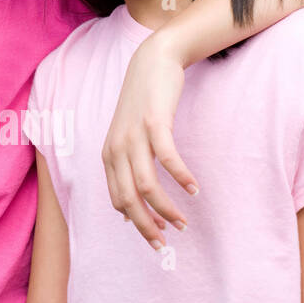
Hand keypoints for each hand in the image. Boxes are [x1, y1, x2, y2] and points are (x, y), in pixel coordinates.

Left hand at [102, 28, 198, 247]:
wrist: (152, 61)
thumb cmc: (143, 104)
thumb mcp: (128, 138)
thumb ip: (126, 170)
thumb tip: (125, 213)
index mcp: (109, 156)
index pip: (118, 201)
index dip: (137, 223)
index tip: (157, 237)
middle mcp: (116, 149)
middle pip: (129, 200)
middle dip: (148, 226)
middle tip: (167, 242)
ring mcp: (134, 136)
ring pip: (146, 185)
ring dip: (166, 208)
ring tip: (183, 221)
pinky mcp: (154, 123)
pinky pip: (168, 158)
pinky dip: (181, 177)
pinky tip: (194, 189)